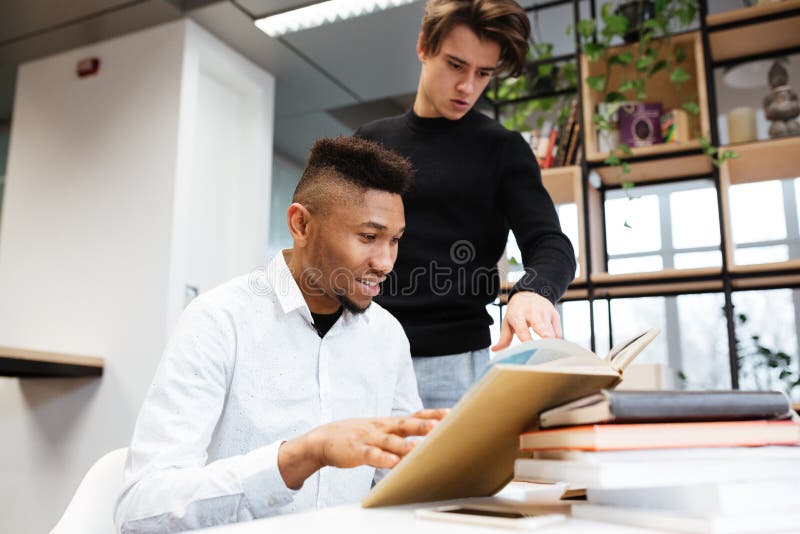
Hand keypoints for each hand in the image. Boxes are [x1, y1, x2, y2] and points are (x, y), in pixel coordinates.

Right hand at [278, 409, 447, 488]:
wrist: (324, 439)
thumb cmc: (357, 437)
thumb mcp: (380, 431)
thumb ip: (400, 435)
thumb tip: (423, 438)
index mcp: (389, 423)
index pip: (415, 416)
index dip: (432, 414)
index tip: (452, 413)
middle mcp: (382, 428)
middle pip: (407, 425)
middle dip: (425, 425)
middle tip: (443, 425)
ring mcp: (369, 438)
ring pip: (390, 441)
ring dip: (405, 444)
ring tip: (419, 448)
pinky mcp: (357, 451)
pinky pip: (372, 455)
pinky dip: (382, 458)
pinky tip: (392, 462)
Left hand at [491, 291, 561, 351]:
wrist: (529, 292)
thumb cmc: (517, 311)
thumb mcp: (508, 321)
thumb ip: (504, 337)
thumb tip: (494, 350)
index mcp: (518, 315)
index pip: (523, 331)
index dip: (527, 343)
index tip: (529, 353)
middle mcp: (533, 312)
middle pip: (542, 330)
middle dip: (545, 343)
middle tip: (544, 355)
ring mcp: (545, 312)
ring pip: (552, 333)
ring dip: (551, 345)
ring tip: (548, 354)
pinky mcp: (555, 314)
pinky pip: (558, 333)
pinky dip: (555, 342)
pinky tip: (551, 345)